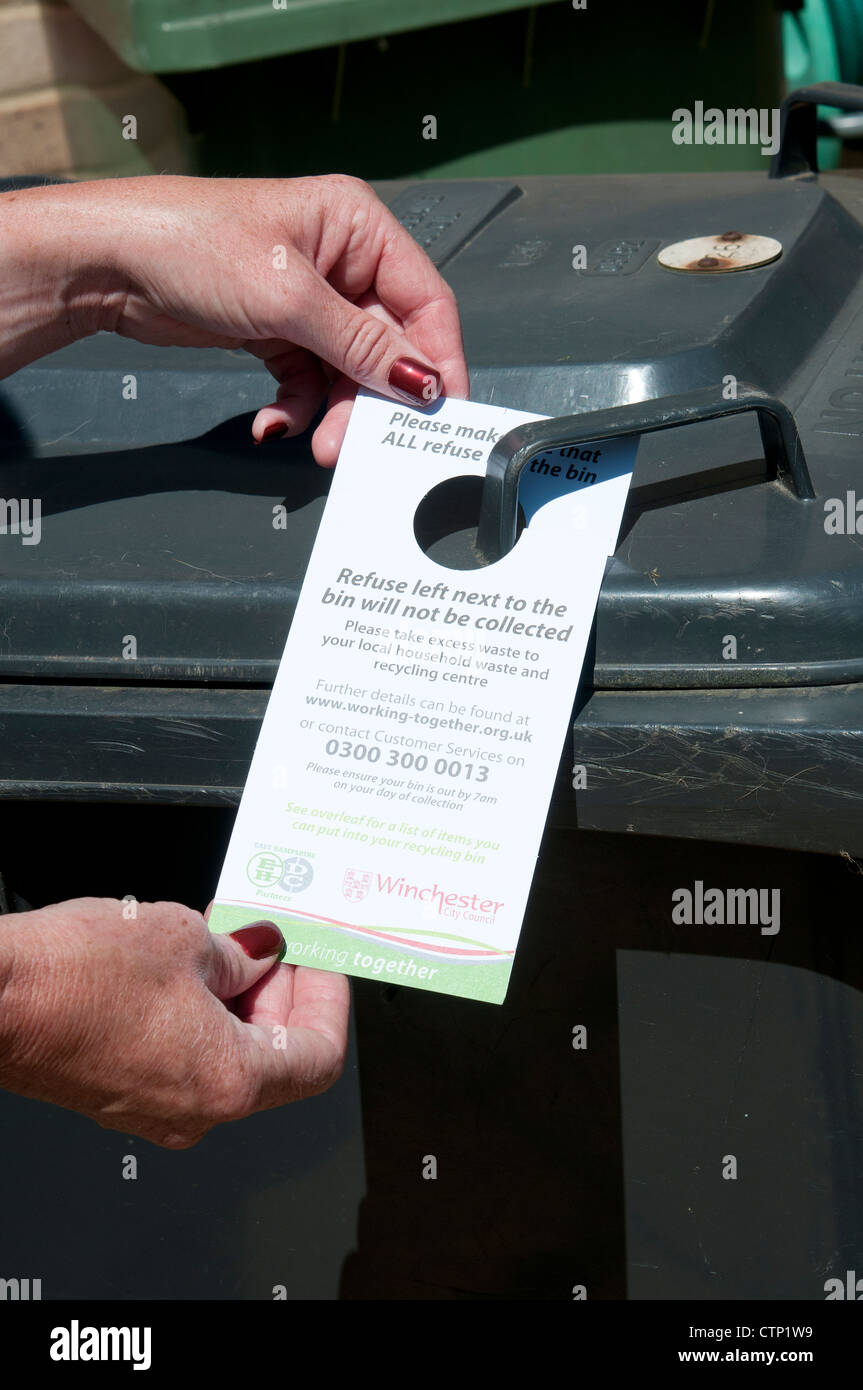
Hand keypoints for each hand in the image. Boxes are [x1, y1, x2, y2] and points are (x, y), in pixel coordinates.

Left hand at [0, 174, 468, 464]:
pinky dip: (296, 408)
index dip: (438, 362)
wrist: (107, 262)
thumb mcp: (289, 298)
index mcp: (358, 226)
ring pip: (348, 373)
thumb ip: (362, 347)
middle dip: (372, 400)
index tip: (440, 414)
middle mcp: (341, 260)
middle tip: (359, 444)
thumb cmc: (190, 242)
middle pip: (387, 347)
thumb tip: (422, 383)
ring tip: (316, 444)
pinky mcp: (277, 330)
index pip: (426, 302)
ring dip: (333, 413)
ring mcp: (308, 299)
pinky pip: (308, 382)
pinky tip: (273, 423)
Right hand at [0, 898, 348, 1147]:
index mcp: (229, 1080)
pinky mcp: (120, 1093)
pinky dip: (198, 1010)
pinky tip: (185, 961)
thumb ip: (242, 951)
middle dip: (281, 988)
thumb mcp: (185, 937)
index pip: (319, 1055)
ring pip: (226, 1054)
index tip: (323, 959)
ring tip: (224, 936)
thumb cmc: (71, 976)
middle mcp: (196, 1110)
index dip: (330, 999)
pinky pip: (184, 1055)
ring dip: (237, 995)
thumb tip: (261, 951)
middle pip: (275, 1056)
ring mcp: (154, 1108)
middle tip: (274, 935)